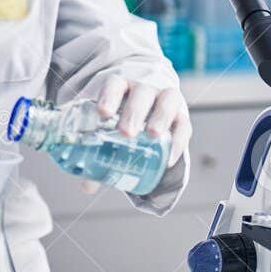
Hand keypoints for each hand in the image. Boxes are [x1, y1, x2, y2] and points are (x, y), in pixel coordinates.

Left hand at [83, 74, 190, 192]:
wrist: (152, 111)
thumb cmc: (123, 121)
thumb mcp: (109, 130)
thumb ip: (97, 154)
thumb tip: (86, 187)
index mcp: (122, 88)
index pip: (115, 84)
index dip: (108, 96)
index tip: (102, 113)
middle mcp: (145, 89)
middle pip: (141, 93)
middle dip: (134, 112)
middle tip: (126, 132)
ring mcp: (166, 99)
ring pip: (167, 101)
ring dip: (160, 117)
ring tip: (153, 136)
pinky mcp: (182, 116)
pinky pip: (184, 125)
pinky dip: (178, 142)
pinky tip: (169, 159)